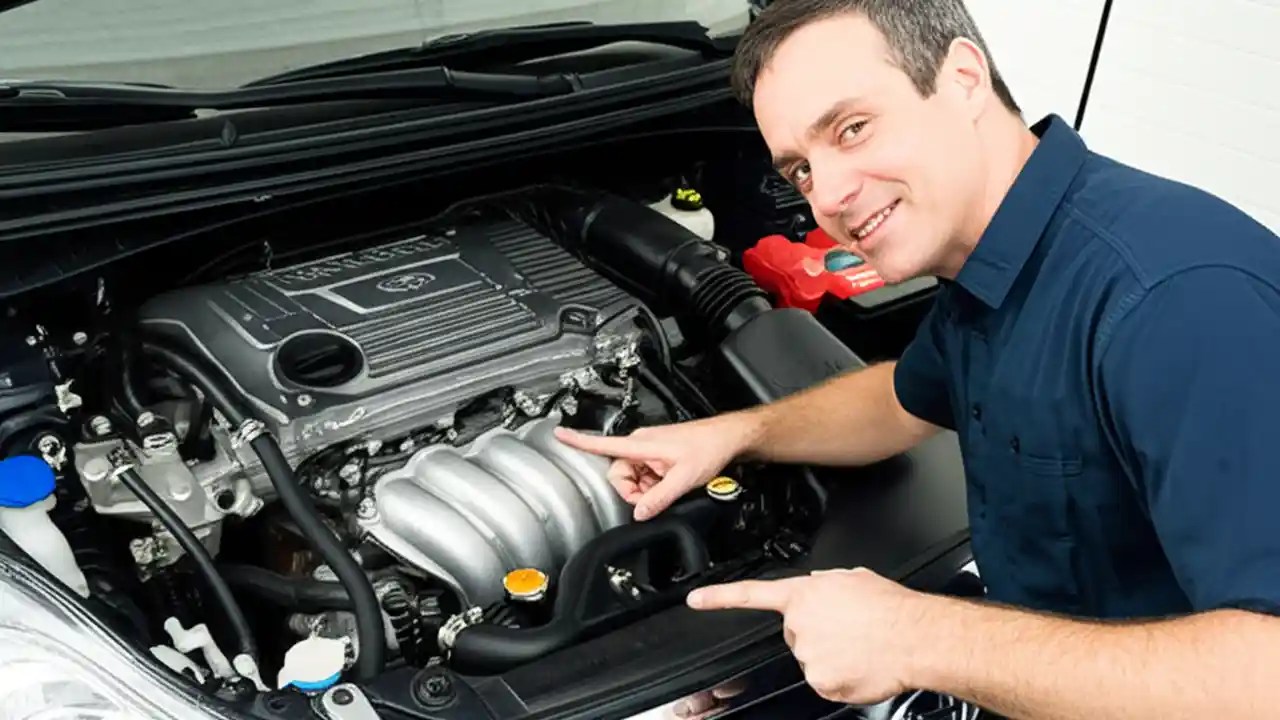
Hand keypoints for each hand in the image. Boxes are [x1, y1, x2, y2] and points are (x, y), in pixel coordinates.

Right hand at [553, 414, 757, 520]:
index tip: (558, 435)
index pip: (603, 444)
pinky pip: (644, 475)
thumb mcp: (683, 479)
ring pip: (633, 477)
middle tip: (655, 496)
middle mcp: (641, 444)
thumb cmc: (708, 448)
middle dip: (633, 491)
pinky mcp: (657, 455)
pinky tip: (668, 484)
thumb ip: (659, 498)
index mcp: (640, 445)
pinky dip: (653, 484)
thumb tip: (639, 512)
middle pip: (619, 474)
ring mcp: (648, 450)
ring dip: (645, 489)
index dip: (578, 441)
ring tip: (667, 487)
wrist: (726, 439)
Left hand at [686, 568, 937, 704]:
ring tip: (860, 646)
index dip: (720, 597)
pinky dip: (841, 677)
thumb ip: (826, 584)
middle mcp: (799, 624)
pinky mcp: (820, 681)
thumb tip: (819, 588)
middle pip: (795, 634)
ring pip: (811, 658)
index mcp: (804, 595)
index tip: (696, 600)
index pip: (752, 594)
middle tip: (848, 631)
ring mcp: (807, 655)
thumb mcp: (853, 578)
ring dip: (831, 655)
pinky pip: (824, 680)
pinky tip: (860, 664)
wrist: (914, 637)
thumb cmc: (891, 607)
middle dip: (816, 633)